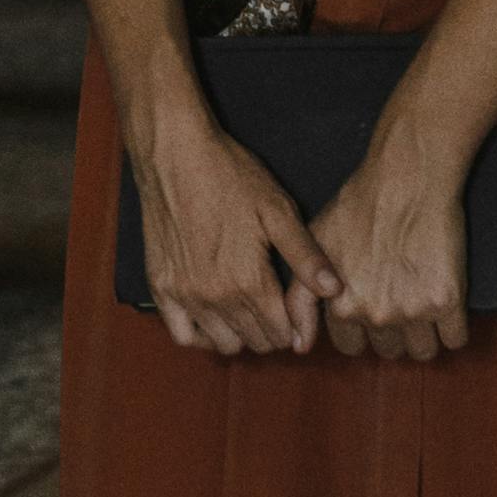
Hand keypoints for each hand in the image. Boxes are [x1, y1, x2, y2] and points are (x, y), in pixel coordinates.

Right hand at [134, 99, 341, 358]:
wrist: (175, 154)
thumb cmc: (229, 176)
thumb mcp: (277, 210)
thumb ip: (306, 256)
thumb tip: (335, 290)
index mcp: (249, 281)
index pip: (281, 332)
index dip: (296, 328)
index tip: (298, 316)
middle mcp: (216, 298)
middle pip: (254, 341)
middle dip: (272, 332)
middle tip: (277, 311)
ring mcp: (184, 295)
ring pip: (222, 342)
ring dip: (241, 335)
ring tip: (250, 313)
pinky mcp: (160, 287)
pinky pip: (183, 334)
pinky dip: (202, 335)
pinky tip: (214, 320)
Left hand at [310, 122, 470, 362]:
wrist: (407, 179)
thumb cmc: (361, 206)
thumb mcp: (313, 247)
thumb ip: (299, 299)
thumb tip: (301, 347)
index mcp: (343, 306)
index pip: (351, 347)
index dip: (362, 328)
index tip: (373, 308)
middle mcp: (376, 315)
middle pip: (389, 351)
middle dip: (394, 330)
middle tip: (400, 296)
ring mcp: (413, 311)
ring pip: (423, 351)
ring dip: (425, 333)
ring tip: (422, 300)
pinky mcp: (447, 301)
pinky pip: (455, 339)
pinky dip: (454, 327)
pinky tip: (445, 302)